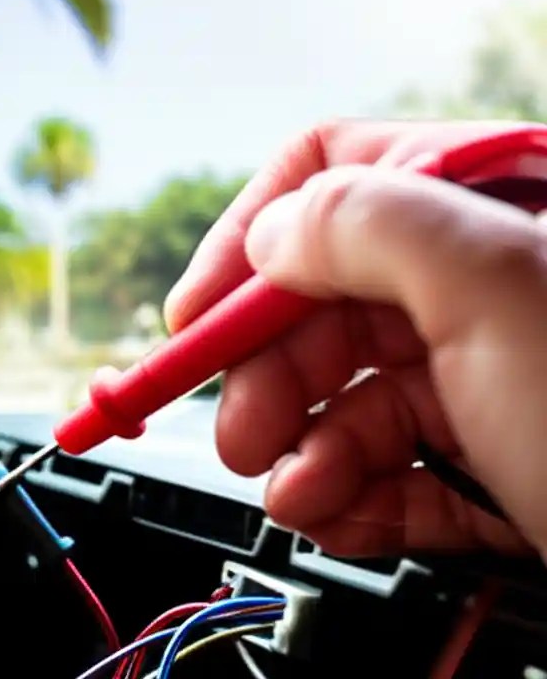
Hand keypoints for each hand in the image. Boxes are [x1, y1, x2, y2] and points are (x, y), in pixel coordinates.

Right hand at [164, 120, 546, 559]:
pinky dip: (352, 500)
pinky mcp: (491, 461)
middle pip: (321, 304)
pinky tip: (343, 520)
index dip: (250, 242)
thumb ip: (367, 227)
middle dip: (268, 375)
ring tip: (299, 498)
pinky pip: (386, 467)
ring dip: (301, 452)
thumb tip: (273, 236)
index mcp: (493, 206)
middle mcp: (484, 282)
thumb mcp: (498, 293)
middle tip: (237, 435)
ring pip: (344, 394)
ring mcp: (488, 375)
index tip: (198, 318)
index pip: (332, 176)